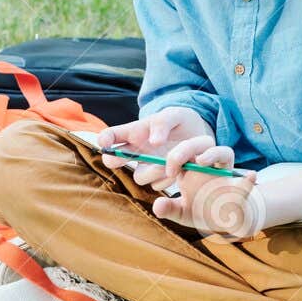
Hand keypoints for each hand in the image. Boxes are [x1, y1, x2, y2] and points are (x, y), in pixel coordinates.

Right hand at [101, 107, 215, 187]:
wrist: (198, 136)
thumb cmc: (180, 122)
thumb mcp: (174, 115)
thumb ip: (162, 124)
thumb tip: (154, 142)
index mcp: (134, 132)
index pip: (111, 135)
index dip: (104, 139)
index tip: (104, 142)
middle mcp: (136, 151)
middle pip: (113, 161)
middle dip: (114, 160)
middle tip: (121, 158)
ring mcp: (147, 166)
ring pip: (139, 177)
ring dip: (152, 171)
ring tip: (168, 162)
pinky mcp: (160, 179)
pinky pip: (158, 185)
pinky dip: (167, 179)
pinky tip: (179, 169)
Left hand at [149, 144, 263, 239]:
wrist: (225, 222)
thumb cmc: (201, 211)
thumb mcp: (181, 212)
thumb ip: (169, 208)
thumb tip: (157, 206)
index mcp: (191, 169)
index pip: (181, 152)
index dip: (173, 157)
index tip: (167, 171)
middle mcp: (209, 167)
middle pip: (200, 145)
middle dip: (186, 149)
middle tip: (174, 163)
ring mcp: (225, 175)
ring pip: (224, 153)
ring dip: (213, 153)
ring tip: (201, 161)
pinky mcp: (240, 189)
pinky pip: (245, 182)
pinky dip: (247, 181)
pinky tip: (250, 177)